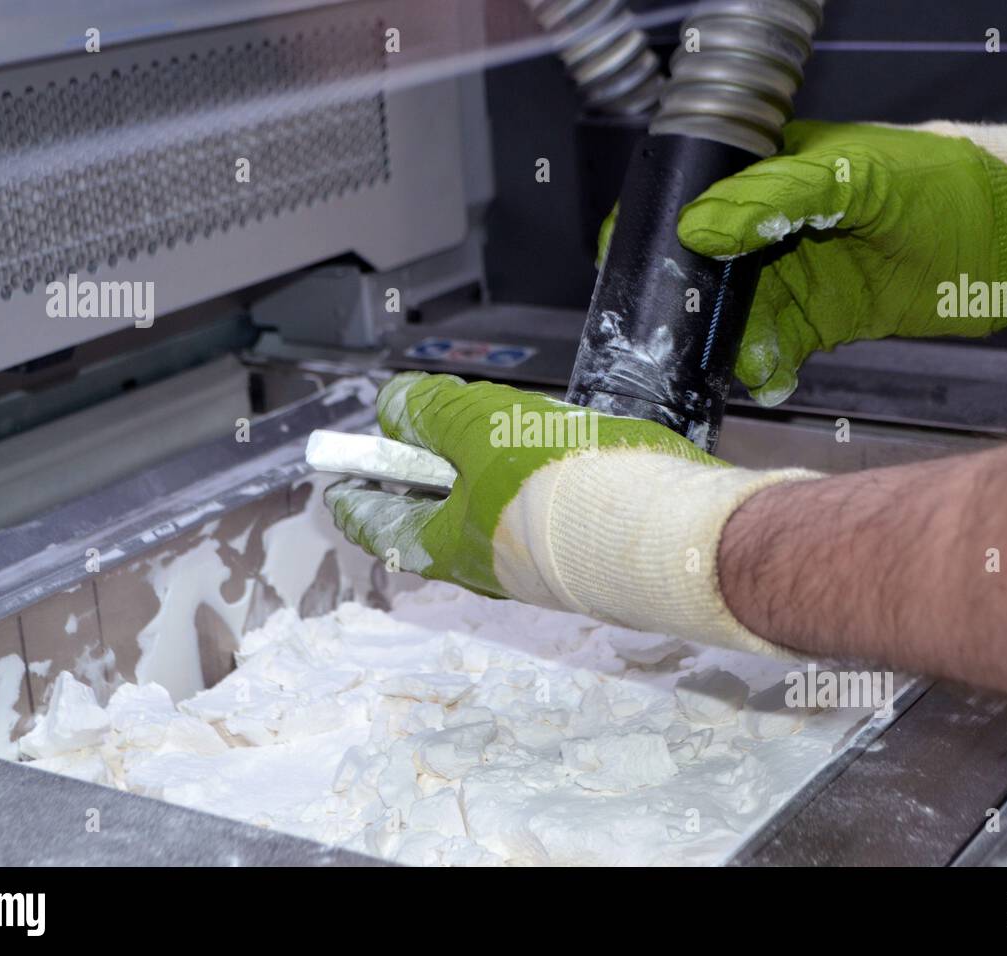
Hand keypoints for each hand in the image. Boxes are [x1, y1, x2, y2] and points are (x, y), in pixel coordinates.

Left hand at [324, 371, 817, 648]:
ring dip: (489, 476)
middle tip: (423, 446)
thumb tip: (392, 406)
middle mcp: (489, 564)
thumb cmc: (559, 485)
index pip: (381, 526)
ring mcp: (540, 561)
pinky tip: (561, 455)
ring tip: (502, 433)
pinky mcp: (589, 551)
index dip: (356, 501)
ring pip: (497, 514)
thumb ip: (433, 414)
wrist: (667, 535)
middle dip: (427, 485)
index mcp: (447, 546)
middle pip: (439, 522)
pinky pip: (546, 512)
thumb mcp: (481, 429)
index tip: (339, 488)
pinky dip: (537, 481)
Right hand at [601, 121, 1006, 405]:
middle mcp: (775, 225)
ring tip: (747, 361)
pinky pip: (775, 347)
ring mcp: (798, 274)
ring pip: (736, 314)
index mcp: (774, 172)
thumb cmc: (950, 186)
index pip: (696, 197)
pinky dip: (765, 365)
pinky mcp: (824, 319)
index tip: (636, 271)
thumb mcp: (864, 177)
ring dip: (729, 342)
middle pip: (705, 267)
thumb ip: (781, 197)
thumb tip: (699, 229)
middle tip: (681, 338)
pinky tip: (770, 375)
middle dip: (688, 304)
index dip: (659, 232)